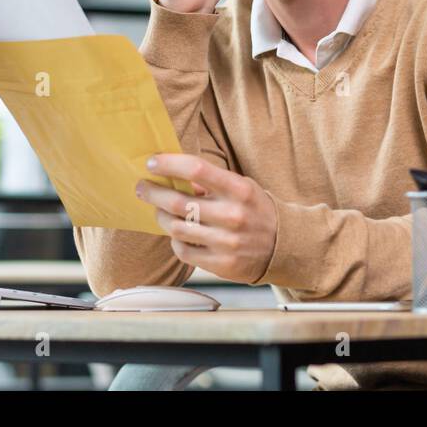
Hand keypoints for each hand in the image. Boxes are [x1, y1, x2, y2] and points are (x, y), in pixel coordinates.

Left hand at [136, 153, 277, 283]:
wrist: (284, 246)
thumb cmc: (256, 210)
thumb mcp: (242, 187)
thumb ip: (211, 180)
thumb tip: (174, 172)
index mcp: (239, 189)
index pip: (196, 168)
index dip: (169, 164)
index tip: (152, 163)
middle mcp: (233, 215)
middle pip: (179, 202)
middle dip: (153, 192)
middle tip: (142, 187)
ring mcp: (226, 242)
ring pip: (177, 228)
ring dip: (161, 217)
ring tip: (159, 211)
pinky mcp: (221, 264)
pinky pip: (183, 251)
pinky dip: (175, 240)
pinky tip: (177, 234)